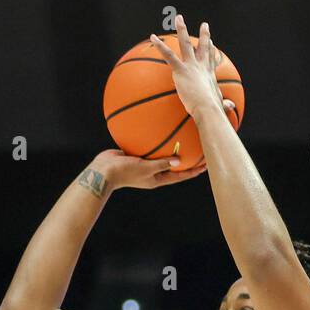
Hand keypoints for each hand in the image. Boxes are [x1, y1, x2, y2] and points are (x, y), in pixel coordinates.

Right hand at [89, 148, 207, 192]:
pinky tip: (162, 130)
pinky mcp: (137, 156)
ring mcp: (145, 165)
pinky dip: (158, 142)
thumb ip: (162, 163)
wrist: (103, 171)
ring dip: (173, 150)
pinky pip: (151, 148)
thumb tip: (180, 160)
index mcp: (157, 179)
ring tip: (185, 140)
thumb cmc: (124, 172)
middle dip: (188, 161)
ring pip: (163, 157)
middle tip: (200, 152)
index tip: (206, 165)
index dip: (193, 171)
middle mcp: (153, 173)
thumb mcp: (145, 168)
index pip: (180, 176)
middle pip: (175, 167)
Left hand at [148, 15, 233, 121]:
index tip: (212, 44)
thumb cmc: (213, 110)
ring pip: (186, 43)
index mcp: (209, 75)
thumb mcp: (220, 106)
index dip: (212, 51)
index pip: (211, 60)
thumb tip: (229, 107)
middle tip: (204, 24)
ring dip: (182, 29)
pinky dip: (160, 46)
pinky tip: (153, 38)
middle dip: (204, 34)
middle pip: (204, 46)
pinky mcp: (181, 70)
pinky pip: (168, 55)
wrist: (207, 107)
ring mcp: (191, 66)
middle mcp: (201, 66)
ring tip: (179, 18)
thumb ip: (224, 106)